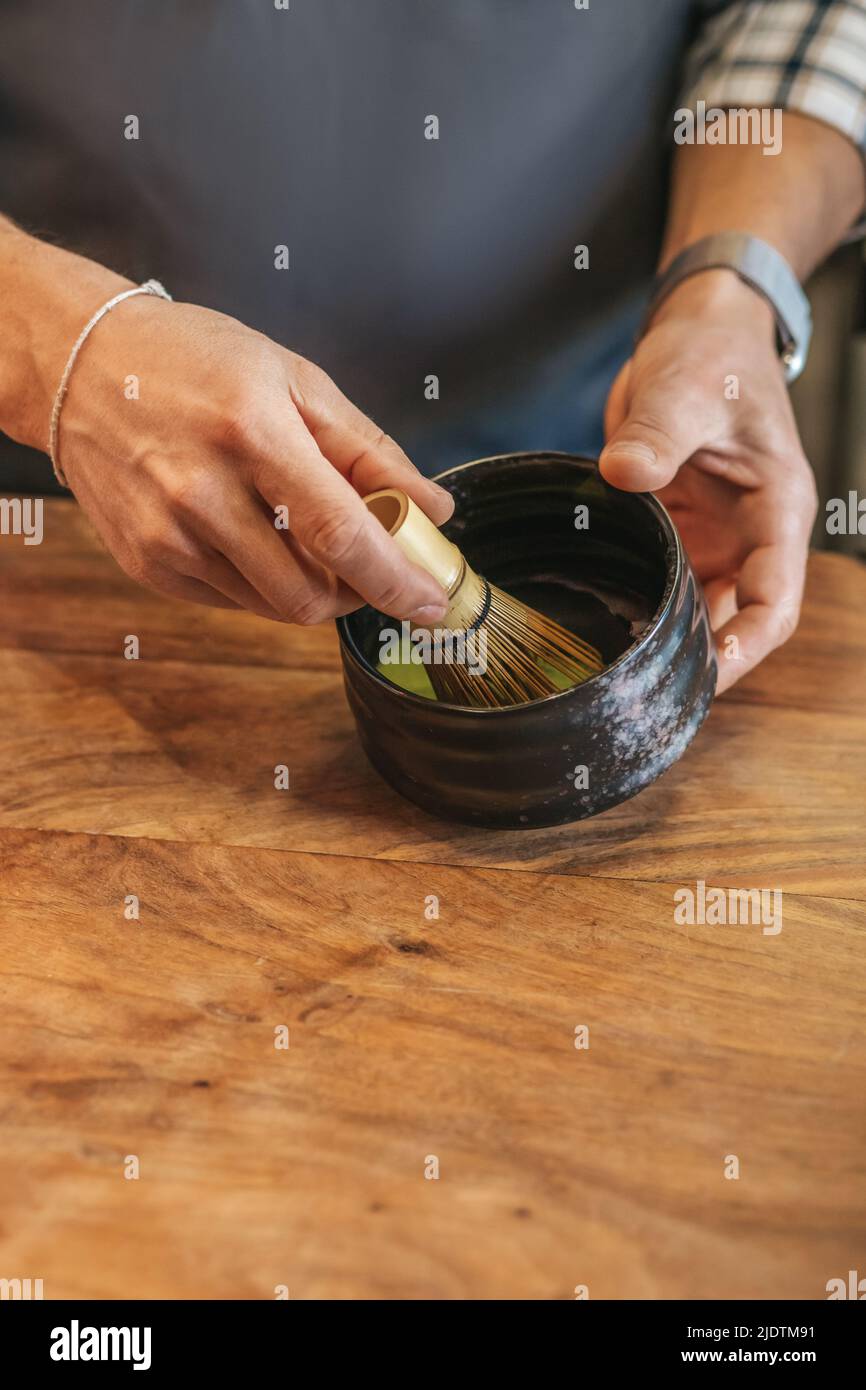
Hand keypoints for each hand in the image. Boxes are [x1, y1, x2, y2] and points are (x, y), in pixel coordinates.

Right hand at [54, 291, 451, 624]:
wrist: (83, 366)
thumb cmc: (194, 362)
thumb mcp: (295, 380)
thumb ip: (369, 452)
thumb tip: (433, 507)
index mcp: (252, 435)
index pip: (341, 534)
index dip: (395, 580)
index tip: (431, 602)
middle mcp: (202, 493)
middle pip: (309, 593)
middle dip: (356, 593)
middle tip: (368, 563)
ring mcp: (168, 536)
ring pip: (274, 607)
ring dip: (312, 590)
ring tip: (307, 539)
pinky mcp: (147, 563)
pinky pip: (232, 601)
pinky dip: (262, 583)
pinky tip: (252, 535)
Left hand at [600, 270, 817, 692]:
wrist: (696, 332)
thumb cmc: (713, 354)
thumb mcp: (686, 388)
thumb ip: (657, 433)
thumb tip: (623, 472)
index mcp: (775, 512)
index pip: (774, 601)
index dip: (745, 646)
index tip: (707, 675)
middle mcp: (748, 537)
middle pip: (735, 622)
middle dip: (699, 661)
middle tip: (642, 692)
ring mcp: (712, 539)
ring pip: (696, 611)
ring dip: (666, 639)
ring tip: (617, 675)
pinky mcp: (675, 532)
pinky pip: (661, 583)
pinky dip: (638, 607)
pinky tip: (601, 629)